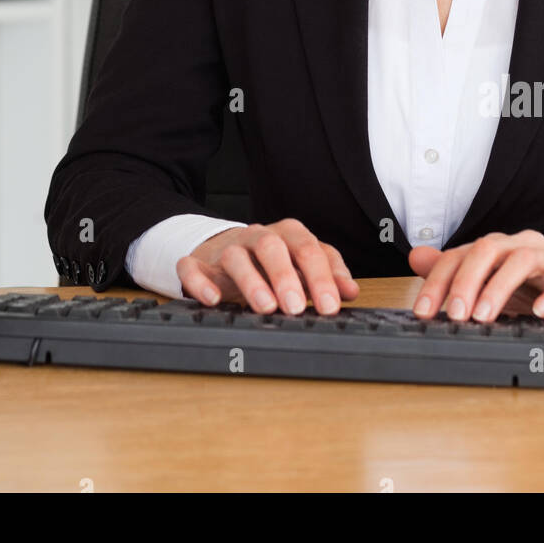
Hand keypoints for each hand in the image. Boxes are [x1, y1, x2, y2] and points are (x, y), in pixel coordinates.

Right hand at [176, 219, 359, 314]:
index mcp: (287, 235)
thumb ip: (327, 275)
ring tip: (265, 307)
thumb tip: (350, 291)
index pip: (308, 249)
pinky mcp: (198, 264)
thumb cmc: (269, 262)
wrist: (222, 251)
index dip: (321, 277)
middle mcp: (256, 237)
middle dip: (286, 275)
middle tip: (296, 306)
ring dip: (251, 281)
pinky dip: (200, 283)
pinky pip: (193, 268)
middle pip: (272, 246)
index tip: (330, 306)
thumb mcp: (301, 266)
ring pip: (235, 256)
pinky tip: (213, 300)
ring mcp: (226, 249)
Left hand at [406, 230, 543, 321]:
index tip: (424, 312)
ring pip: (523, 260)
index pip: (461, 256)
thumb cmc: (543, 285)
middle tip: (455, 315)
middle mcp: (523, 245)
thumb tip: (416, 258)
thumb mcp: (495, 282)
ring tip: (484, 316)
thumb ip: (458, 271)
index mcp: (499, 248)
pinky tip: (540, 311)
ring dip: (500, 287)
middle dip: (466, 281)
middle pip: (488, 250)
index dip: (438, 282)